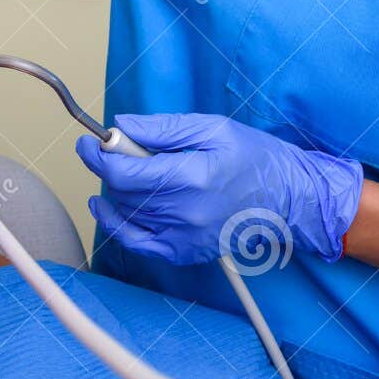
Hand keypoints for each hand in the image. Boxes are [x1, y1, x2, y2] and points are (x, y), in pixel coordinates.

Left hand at [75, 112, 362, 265]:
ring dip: (116, 191)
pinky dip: (116, 224)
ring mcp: (184, 237)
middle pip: (122, 192)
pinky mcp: (184, 253)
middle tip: (115, 150)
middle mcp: (185, 212)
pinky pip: (137, 243)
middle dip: (109, 167)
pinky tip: (106, 208)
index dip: (97, 155)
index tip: (88, 142)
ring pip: (126, 213)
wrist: (289, 197)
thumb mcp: (212, 128)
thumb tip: (121, 126)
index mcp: (192, 177)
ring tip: (127, 173)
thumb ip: (162, 128)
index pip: (124, 172)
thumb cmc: (255, 158)